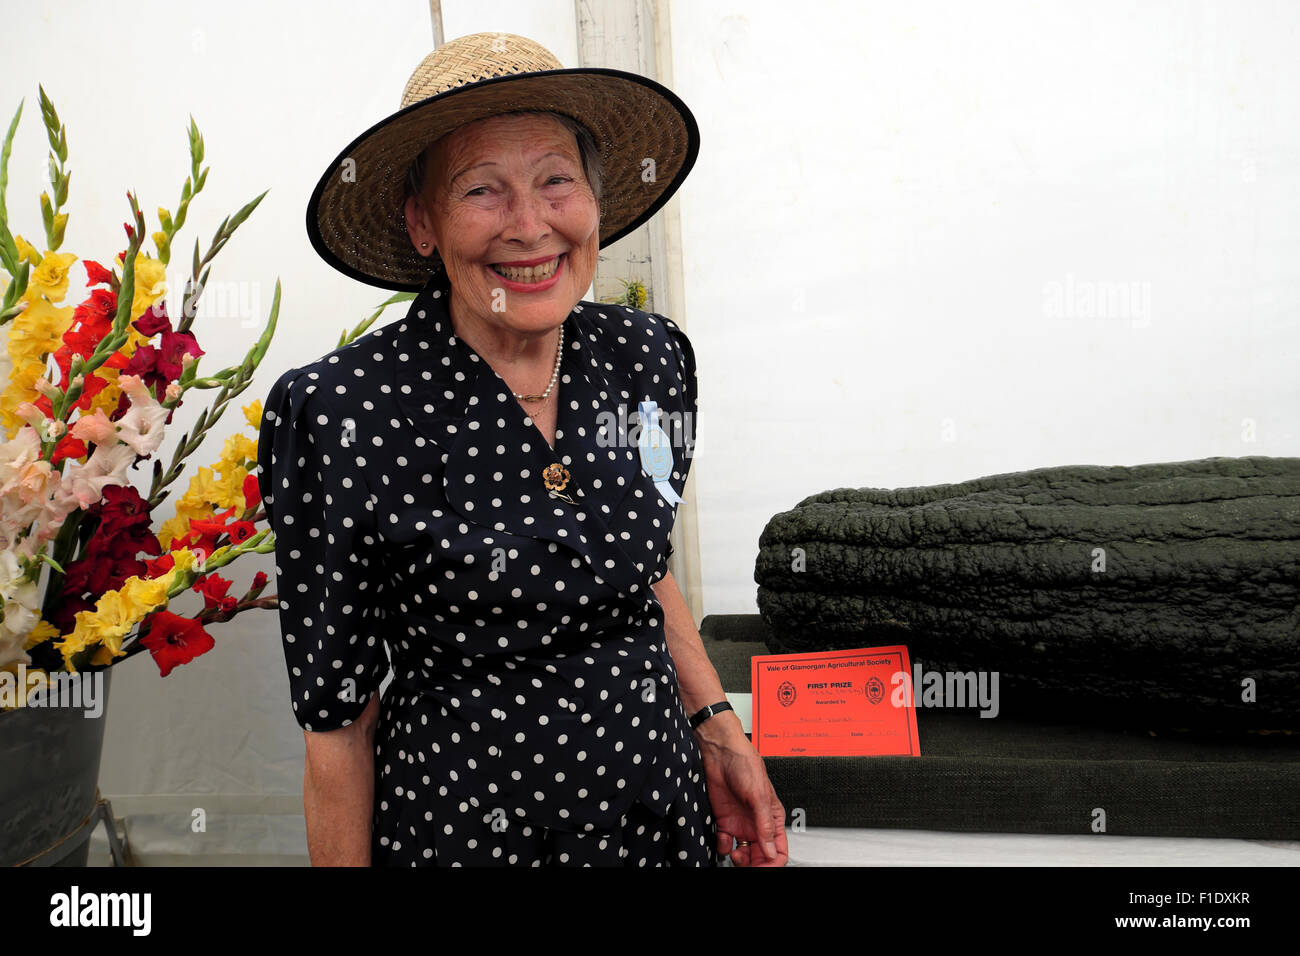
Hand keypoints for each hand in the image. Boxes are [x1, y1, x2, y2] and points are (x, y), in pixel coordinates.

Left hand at [696, 718, 787, 866]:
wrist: (720, 753)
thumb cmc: (745, 765)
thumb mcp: (759, 796)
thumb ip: (764, 826)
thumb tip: (770, 851)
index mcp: (773, 818)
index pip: (778, 849)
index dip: (773, 862)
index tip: (764, 867)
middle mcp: (757, 823)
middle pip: (761, 855)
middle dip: (755, 864)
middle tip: (746, 864)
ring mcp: (741, 823)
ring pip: (744, 853)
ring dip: (740, 859)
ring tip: (734, 854)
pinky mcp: (725, 821)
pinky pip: (725, 843)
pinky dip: (723, 847)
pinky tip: (723, 842)